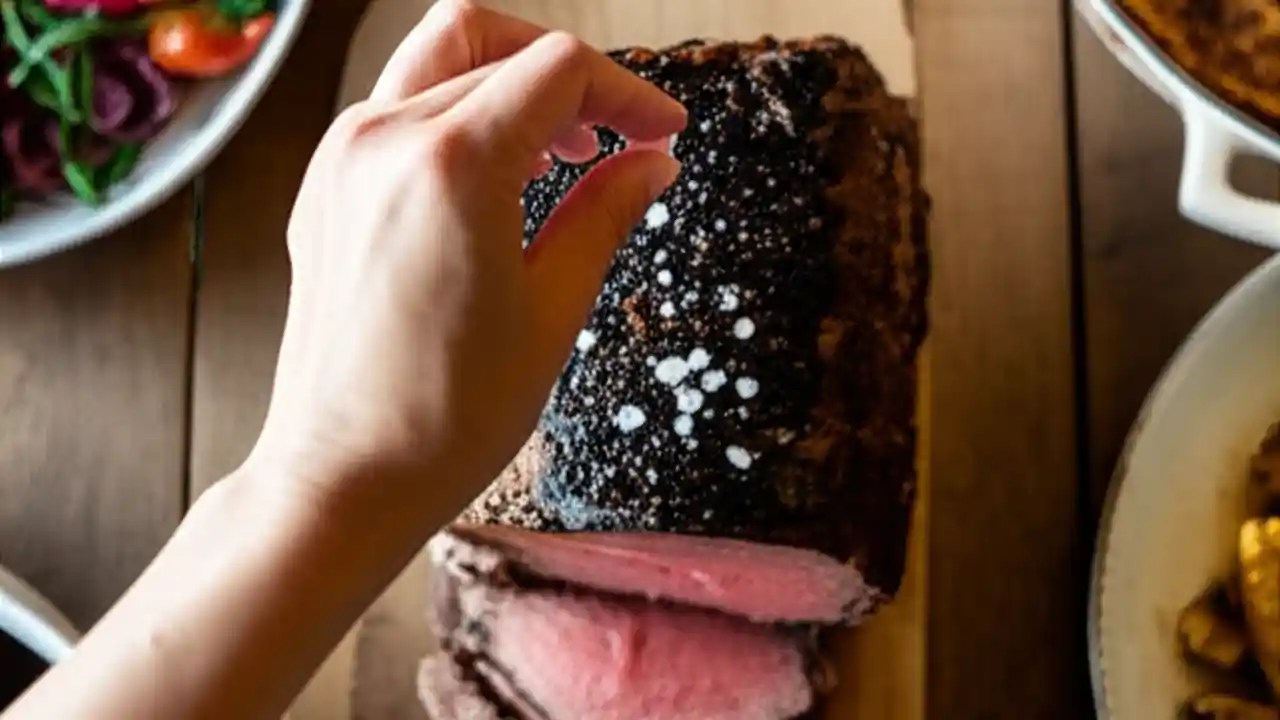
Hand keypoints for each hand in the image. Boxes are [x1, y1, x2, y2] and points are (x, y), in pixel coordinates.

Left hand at [250, 1, 685, 516]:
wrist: (341, 477)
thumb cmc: (444, 417)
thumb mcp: (553, 311)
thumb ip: (605, 214)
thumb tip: (650, 163)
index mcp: (452, 164)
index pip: (558, 70)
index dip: (627, 93)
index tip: (661, 132)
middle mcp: (383, 139)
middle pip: (496, 47)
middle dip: (573, 80)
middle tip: (619, 135)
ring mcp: (342, 159)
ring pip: (439, 60)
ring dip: (510, 82)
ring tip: (561, 152)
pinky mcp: (323, 187)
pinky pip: (398, 109)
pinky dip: (459, 115)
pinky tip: (496, 179)